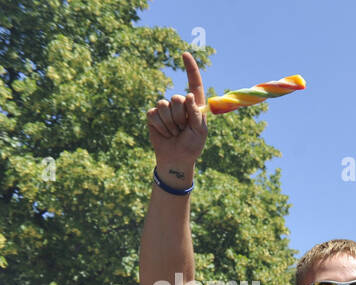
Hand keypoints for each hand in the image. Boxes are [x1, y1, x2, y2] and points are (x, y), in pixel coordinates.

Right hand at [146, 51, 207, 173]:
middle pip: (177, 98)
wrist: (176, 158)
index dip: (190, 69)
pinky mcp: (153, 115)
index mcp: (195, 106)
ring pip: (164, 106)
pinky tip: (165, 133)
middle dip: (180, 116)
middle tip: (183, 130)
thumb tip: (189, 95)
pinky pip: (154, 114)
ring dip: (171, 123)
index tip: (185, 54)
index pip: (194, 83)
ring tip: (175, 133)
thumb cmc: (192, 145)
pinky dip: (161, 126)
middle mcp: (180, 104)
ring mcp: (165, 109)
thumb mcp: (200, 131)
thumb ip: (196, 113)